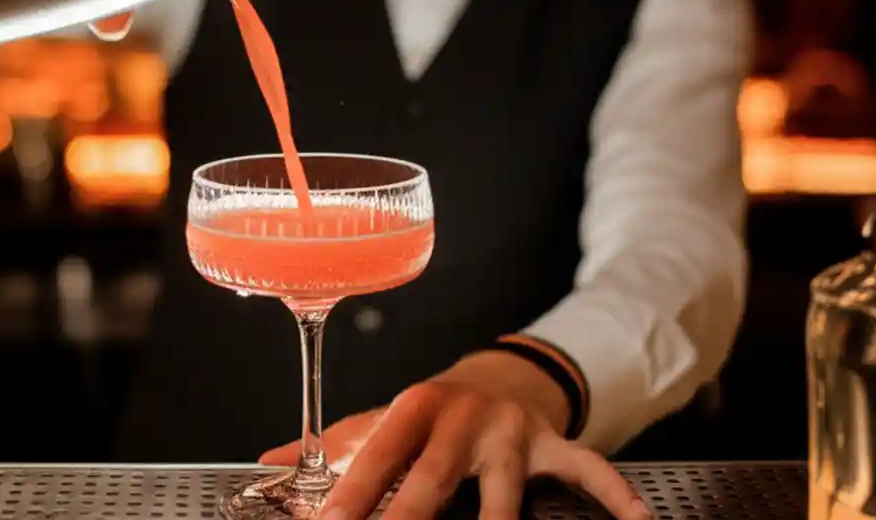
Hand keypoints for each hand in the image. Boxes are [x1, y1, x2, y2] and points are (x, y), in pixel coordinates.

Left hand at [260, 352, 651, 519]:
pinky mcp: (553, 444)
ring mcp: (511, 432)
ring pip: (503, 492)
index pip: (375, 456)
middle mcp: (462, 417)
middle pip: (432, 481)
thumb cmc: (432, 414)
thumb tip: (262, 461)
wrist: (500, 378)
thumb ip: (332, 445)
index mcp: (412, 408)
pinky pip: (589, 470)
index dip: (349, 495)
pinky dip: (614, 496)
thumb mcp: (383, 419)